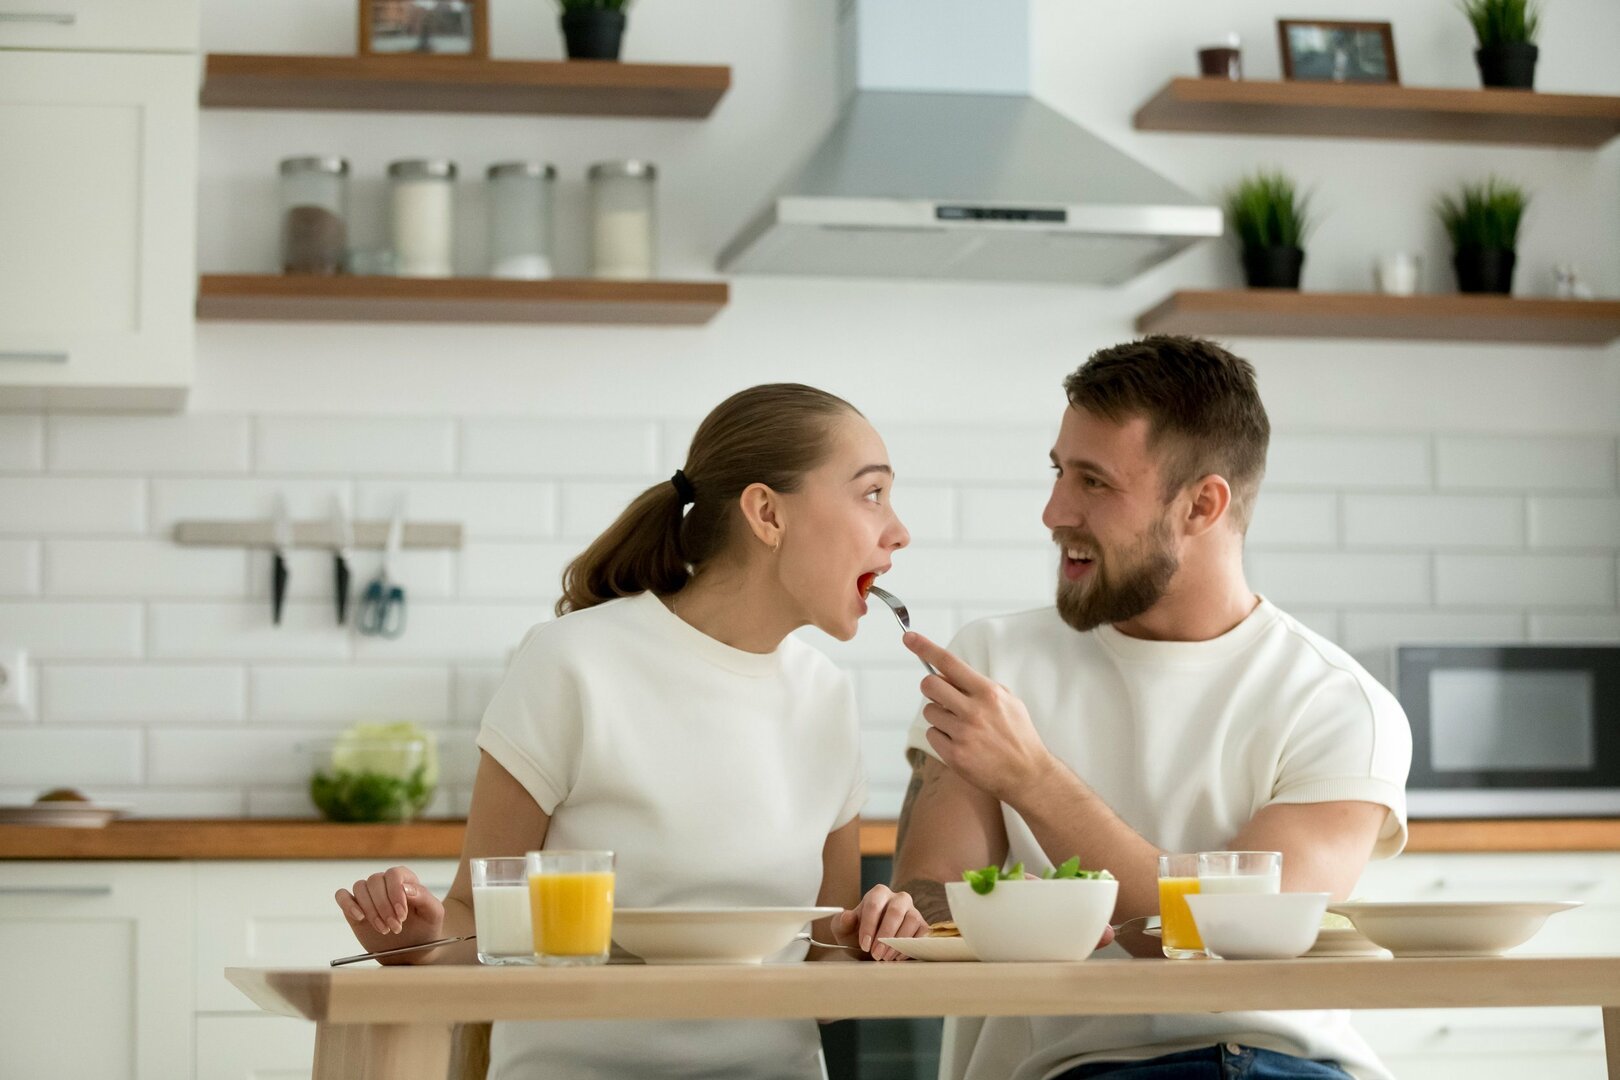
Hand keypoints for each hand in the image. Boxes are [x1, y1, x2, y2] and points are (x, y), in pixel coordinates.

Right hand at [334, 865, 444, 962]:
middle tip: (395, 928)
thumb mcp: (434, 915)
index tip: (402, 915)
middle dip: (384, 907)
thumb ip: (424, 898)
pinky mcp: (354, 908)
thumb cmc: (425, 929)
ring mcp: (369, 895)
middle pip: (375, 881)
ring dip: (370, 910)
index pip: (394, 874)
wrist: (412, 951)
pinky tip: (359, 917)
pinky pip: (342, 896)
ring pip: (360, 887)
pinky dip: (347, 904)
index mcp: (405, 879)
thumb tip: (405, 888)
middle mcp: (385, 883)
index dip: (395, 893)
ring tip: (383, 929)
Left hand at [828, 884, 927, 960]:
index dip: (869, 926)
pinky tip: (897, 957)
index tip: (864, 945)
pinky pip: (922, 934)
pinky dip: (910, 947)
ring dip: (898, 942)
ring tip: (885, 957)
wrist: (872, 945)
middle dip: (885, 935)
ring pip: (911, 921)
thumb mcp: (844, 929)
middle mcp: (898, 898)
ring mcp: (913, 911)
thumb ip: (842, 922)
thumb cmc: (858, 934)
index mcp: (878, 893)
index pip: (874, 905)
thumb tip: (847, 917)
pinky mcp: (922, 926)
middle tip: (876, 955)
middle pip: (895, 911)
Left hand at [904, 631, 1057, 804]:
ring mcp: (963, 734)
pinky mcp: (955, 755)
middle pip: (930, 685)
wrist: (1028, 774)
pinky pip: (932, 734)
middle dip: (931, 688)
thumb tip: (948, 673)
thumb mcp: (1007, 701)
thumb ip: (978, 686)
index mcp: (988, 693)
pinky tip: (961, 743)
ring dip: (939, 716)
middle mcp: (974, 711)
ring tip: (961, 727)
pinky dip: (942, 737)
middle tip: (941, 696)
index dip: (925, 648)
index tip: (908, 637)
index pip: (950, 663)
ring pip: (929, 711)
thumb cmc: (1017, 735)